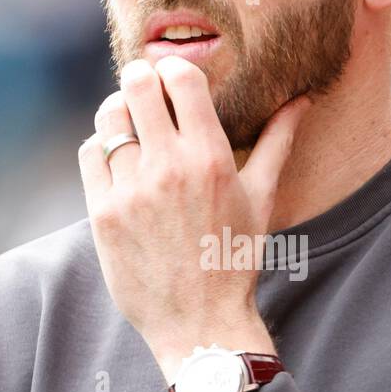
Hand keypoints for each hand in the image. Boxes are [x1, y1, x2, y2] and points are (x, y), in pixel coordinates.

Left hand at [77, 57, 308, 381]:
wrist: (199, 323)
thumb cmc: (235, 261)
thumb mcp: (261, 200)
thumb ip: (277, 143)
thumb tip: (300, 101)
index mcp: (210, 158)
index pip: (181, 79)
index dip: (174, 69)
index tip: (173, 77)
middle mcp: (169, 169)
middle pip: (136, 86)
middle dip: (140, 80)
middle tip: (144, 89)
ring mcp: (132, 191)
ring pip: (109, 118)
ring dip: (118, 111)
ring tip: (129, 124)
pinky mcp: (103, 213)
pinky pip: (90, 155)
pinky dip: (100, 148)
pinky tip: (116, 160)